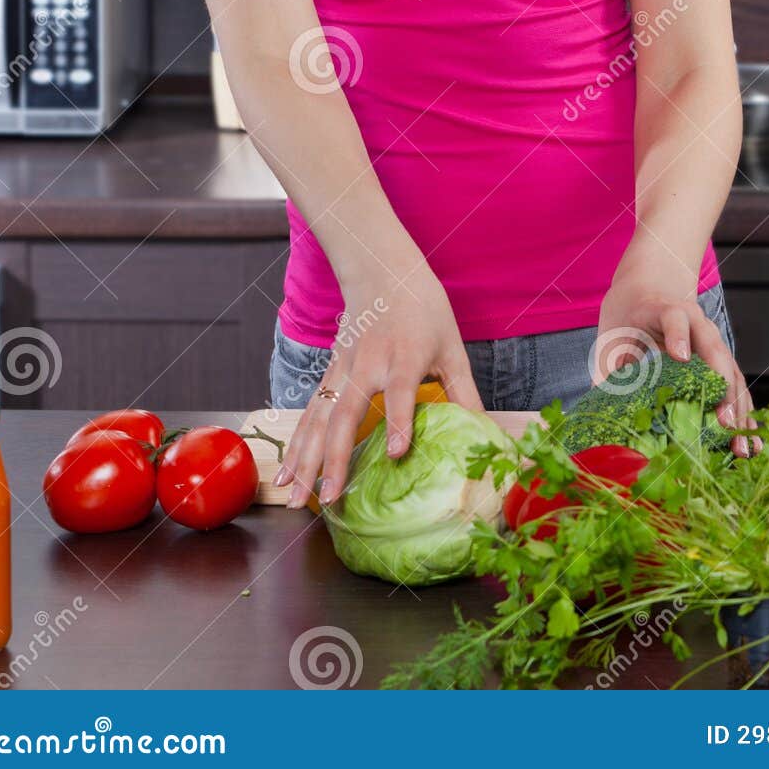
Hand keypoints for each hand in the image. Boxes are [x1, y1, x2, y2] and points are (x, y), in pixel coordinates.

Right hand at [272, 267, 482, 508]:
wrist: (383, 270)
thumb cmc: (425, 311)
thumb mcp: (452, 348)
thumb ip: (465, 394)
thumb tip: (484, 436)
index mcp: (406, 356)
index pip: (401, 391)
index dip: (400, 421)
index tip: (397, 452)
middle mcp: (369, 363)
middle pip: (347, 413)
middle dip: (334, 457)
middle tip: (329, 498)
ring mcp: (343, 367)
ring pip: (319, 417)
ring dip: (304, 458)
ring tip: (292, 496)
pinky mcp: (329, 371)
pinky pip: (309, 412)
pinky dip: (295, 443)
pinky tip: (284, 472)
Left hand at [596, 270, 761, 456]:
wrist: (649, 290)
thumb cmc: (628, 316)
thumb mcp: (613, 335)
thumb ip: (608, 369)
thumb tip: (597, 417)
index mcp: (667, 309)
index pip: (675, 318)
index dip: (677, 335)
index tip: (679, 357)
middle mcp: (698, 324)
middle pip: (715, 352)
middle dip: (722, 388)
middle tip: (724, 422)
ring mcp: (714, 342)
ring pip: (733, 373)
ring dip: (740, 410)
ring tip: (741, 446)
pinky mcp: (721, 361)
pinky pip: (736, 386)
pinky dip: (744, 412)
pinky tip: (748, 441)